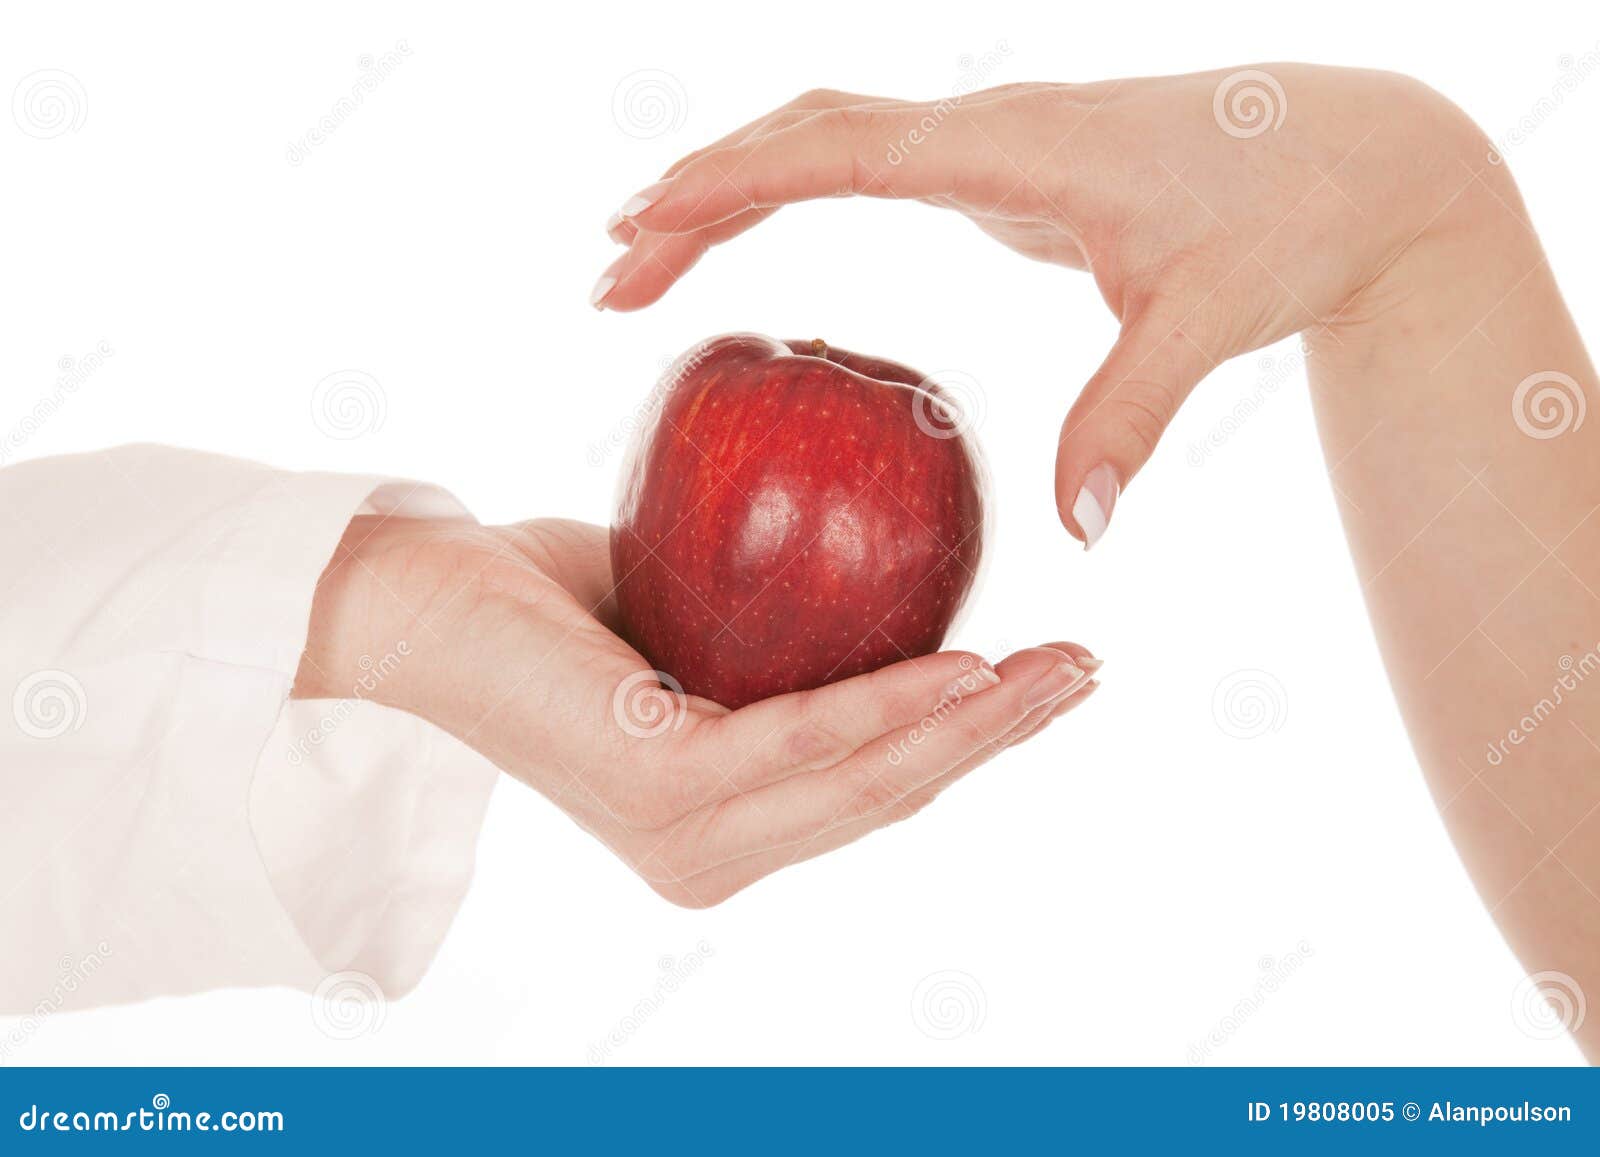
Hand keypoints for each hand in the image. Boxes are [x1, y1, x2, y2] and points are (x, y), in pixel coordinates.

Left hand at [295, 514, 1099, 905]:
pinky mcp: (661, 794)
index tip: (1048, 678)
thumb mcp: (693, 623)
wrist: (418, 606)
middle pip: (895, 794)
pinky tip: (964, 665)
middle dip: (1005, 736)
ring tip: (1056, 670)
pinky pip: (807, 739)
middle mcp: (716, 854)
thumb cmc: (550, 603)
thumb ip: (777, 633)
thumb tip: (873, 574)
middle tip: (1088, 669)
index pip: (878, 789)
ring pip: (870, 778)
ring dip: (977, 724)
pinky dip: (893, 702)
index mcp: (729, 825)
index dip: (975, 741)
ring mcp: (689, 838)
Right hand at [594, 66, 1493, 545]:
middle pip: (804, 132)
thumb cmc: (1288, 223)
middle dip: (699, 191)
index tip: (641, 224)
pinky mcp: (998, 169)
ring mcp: (988, 142)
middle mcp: (987, 128)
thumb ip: (1130, 416)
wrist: (1353, 157)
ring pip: (824, 136)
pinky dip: (788, 190)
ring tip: (645, 258)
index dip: (732, 182)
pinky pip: (861, 161)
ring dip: (730, 185)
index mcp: (1017, 150)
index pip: (842, 148)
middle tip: (609, 269)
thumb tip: (1078, 529)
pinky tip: (753, 233)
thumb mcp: (1210, 320)